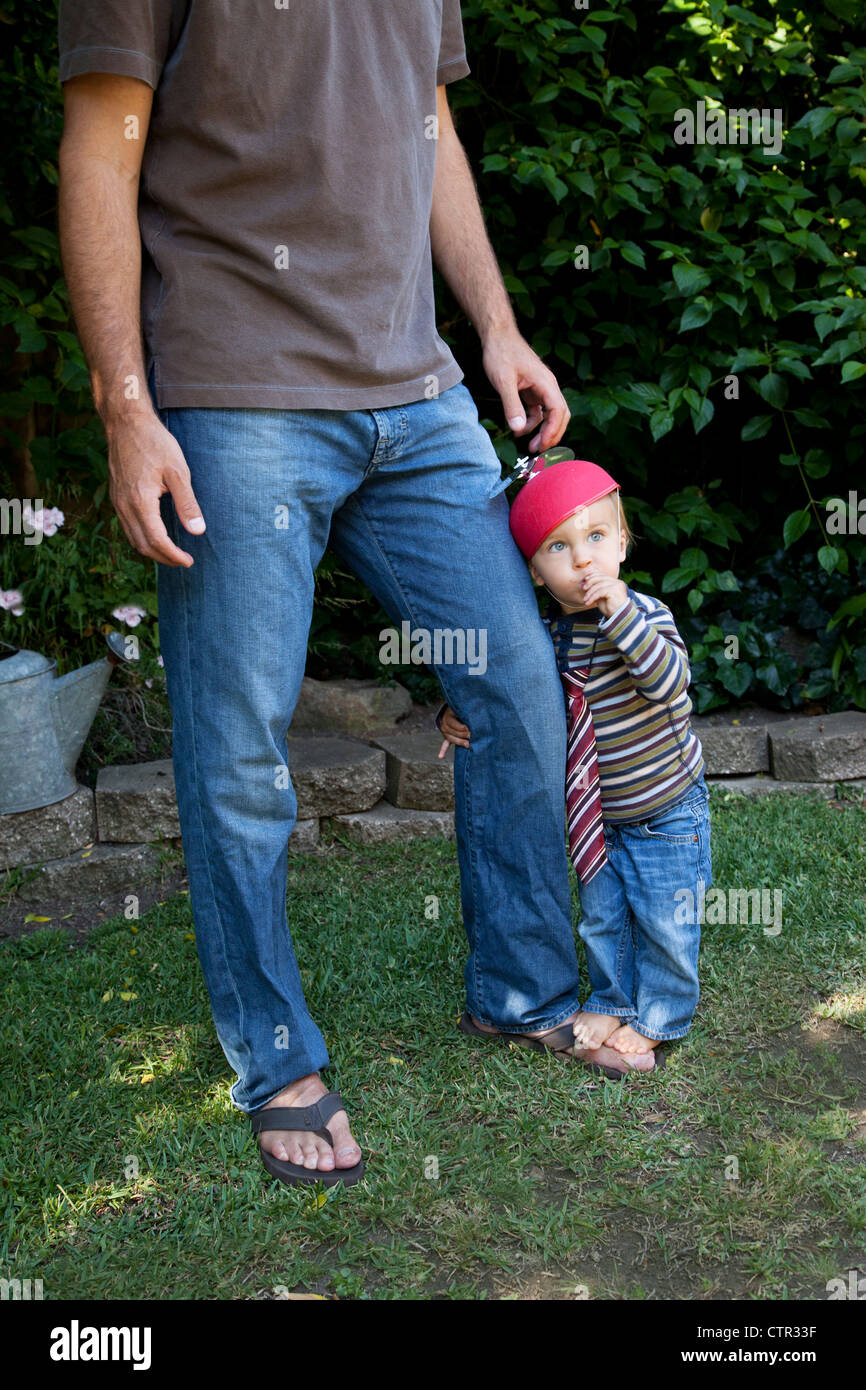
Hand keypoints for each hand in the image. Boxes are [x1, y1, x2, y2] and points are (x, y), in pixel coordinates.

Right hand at [106, 410, 205, 566]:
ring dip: (152, 551)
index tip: (188, 561)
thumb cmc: (154, 442)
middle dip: (164, 558)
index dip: (173, 555)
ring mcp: (117, 502)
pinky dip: (142, 538)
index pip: (157, 540)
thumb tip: (197, 531)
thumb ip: (187, 503)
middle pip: (143, 545)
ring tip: (172, 554)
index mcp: (140, 501)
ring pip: (133, 538)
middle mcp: (125, 505)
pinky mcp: (116, 497)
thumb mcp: (178, 470)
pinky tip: (156, 536)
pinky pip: (127, 527)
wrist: (126, 422)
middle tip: (184, 561)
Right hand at [437, 705, 470, 757]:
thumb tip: (476, 720)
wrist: (452, 711)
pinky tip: (440, 756)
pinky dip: (443, 751)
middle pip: (454, 733)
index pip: (455, 725)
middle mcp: (444, 725)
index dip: (463, 728)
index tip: (470, 729)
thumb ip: (467, 713)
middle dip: (464, 735)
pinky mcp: (447, 737)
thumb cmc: (461, 710)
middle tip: (472, 736)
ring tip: (468, 745)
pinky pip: (444, 745)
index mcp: (448, 717)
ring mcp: (445, 732)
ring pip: (452, 739)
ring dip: (460, 742)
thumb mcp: (462, 710)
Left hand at [481, 328, 569, 453]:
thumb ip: (511, 405)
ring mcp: (541, 388)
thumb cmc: (501, 353)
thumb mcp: (504, 380)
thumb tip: (517, 429)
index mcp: (546, 382)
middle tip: (539, 450)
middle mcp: (548, 386)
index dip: (553, 430)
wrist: (497, 335)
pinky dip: (532, 422)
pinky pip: (538, 410)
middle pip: (560, 415)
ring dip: (543, 431)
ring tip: (531, 446)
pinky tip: (520, 429)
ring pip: (550, 414)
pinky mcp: (532, 389)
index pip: (558, 411)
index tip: (542, 444)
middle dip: (552, 434)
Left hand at [580, 570, 628, 618]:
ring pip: (599, 585)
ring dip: (590, 592)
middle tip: (583, 588)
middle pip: (600, 578)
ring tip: (585, 599)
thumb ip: (596, 590)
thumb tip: (584, 584)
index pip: (602, 575)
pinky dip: (592, 597)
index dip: (592, 576)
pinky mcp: (614, 591)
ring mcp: (616, 585)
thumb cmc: (610, 608)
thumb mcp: (601, 597)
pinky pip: (600, 592)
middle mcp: (617, 582)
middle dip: (590, 582)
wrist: (619, 617)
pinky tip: (588, 603)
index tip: (584, 580)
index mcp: (615, 582)